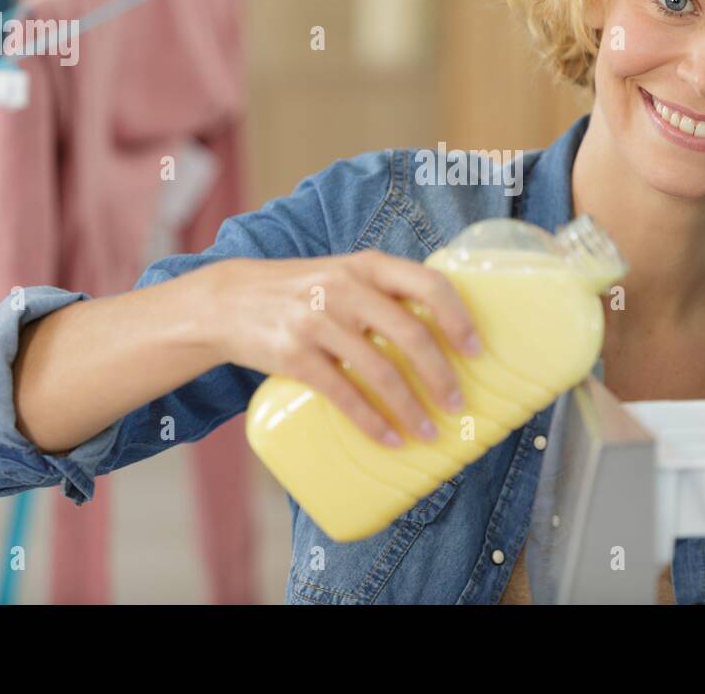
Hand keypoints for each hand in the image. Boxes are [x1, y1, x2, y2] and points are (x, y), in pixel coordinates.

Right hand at [207, 251, 479, 446]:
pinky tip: (390, 439)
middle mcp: (346, 288)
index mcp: (366, 266)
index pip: (429, 284)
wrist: (228, 302)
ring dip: (412, 408)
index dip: (458, 319)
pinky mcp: (294, 355)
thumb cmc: (300, 292)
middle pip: (411, 335)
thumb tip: (442, 335)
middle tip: (458, 404)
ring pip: (380, 372)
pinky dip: (373, 422)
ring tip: (429, 432)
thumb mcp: (342, 275)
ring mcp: (318, 321)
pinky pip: (344, 395)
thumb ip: (383, 293)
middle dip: (442, 376)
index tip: (476, 350)